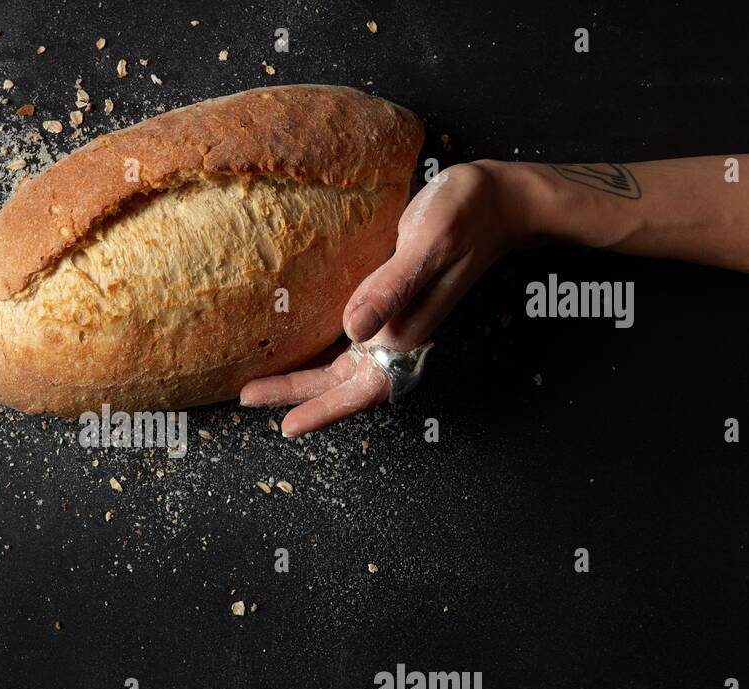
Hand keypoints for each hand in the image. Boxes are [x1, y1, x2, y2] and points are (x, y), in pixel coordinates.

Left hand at [240, 160, 528, 435]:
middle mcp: (398, 336)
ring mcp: (395, 322)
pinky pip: (351, 340)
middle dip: (296, 395)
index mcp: (406, 333)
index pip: (360, 389)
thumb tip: (353, 331)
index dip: (323, 410)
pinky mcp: (392, 302)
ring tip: (263, 383)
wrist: (500, 201)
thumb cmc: (466, 216)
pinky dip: (322, 352)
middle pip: (342, 384)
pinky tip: (300, 347)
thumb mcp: (426, 244)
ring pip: (343, 366)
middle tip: (247, 397)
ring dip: (305, 379)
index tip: (288, 427)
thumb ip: (392, 288)